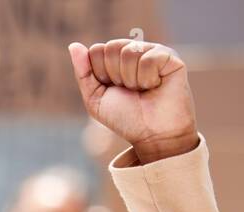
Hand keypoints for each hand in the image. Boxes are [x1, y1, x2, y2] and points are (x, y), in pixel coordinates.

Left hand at [68, 39, 197, 164]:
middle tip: (129, 90)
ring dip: (131, 79)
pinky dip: (147, 79)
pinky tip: (156, 86)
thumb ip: (84, 73)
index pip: (97, 50)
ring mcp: (153, 51)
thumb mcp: (95, 98)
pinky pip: (148, 59)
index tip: (112, 89)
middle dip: (114, 75)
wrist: (152, 134)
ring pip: (129, 51)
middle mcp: (135, 51)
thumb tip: (73, 45)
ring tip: (143, 90)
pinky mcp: (170, 57)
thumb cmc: (125, 118)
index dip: (100, 73)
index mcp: (116, 59)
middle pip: (111, 47)